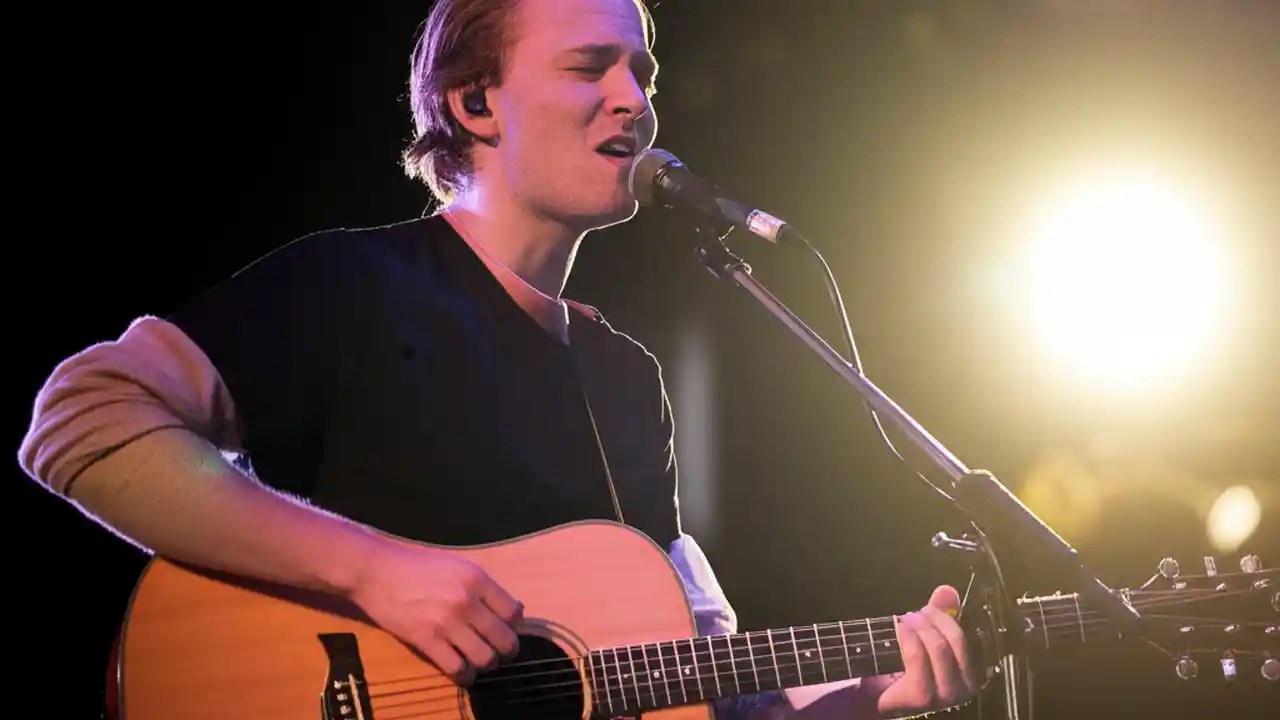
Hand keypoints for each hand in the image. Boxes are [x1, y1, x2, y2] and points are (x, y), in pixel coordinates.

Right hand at [348, 540, 522, 685]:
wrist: (376, 571)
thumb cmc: (416, 565)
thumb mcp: (456, 565)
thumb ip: (482, 587)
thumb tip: (511, 609)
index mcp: (477, 579)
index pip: (514, 612)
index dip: (514, 626)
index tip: (507, 629)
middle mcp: (467, 601)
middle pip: (504, 639)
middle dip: (507, 651)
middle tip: (500, 652)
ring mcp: (447, 623)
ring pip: (484, 658)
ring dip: (486, 664)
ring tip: (480, 661)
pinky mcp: (426, 640)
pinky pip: (456, 668)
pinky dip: (464, 675)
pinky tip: (462, 671)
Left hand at [861, 585, 981, 718]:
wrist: (878, 695)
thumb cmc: (905, 668)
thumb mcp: (926, 636)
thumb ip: (940, 614)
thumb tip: (947, 591)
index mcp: (971, 673)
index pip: (968, 636)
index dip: (948, 617)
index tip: (930, 609)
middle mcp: (965, 688)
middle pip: (956, 639)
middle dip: (934, 619)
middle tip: (915, 614)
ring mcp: (945, 695)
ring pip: (939, 647)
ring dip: (920, 627)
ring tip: (905, 620)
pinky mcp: (922, 696)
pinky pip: (918, 657)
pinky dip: (908, 638)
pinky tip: (900, 628)